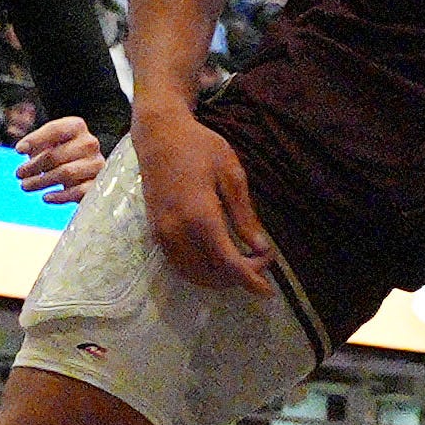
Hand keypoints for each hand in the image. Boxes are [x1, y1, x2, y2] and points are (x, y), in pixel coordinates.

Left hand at [15, 114, 104, 202]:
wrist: (85, 172)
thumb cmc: (62, 155)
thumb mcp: (49, 145)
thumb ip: (37, 145)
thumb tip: (23, 149)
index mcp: (77, 128)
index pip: (55, 130)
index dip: (35, 139)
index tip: (18, 150)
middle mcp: (89, 143)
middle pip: (56, 155)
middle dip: (33, 166)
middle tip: (19, 174)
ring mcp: (95, 164)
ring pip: (65, 173)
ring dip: (41, 181)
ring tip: (26, 185)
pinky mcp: (97, 184)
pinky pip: (77, 191)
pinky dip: (59, 196)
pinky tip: (46, 197)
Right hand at [135, 107, 276, 294]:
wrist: (159, 136)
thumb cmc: (200, 148)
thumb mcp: (232, 175)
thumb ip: (245, 215)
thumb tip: (261, 247)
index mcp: (199, 216)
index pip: (227, 262)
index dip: (250, 278)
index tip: (269, 288)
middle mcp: (176, 232)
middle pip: (211, 273)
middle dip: (239, 278)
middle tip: (261, 265)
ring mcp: (162, 235)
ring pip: (192, 274)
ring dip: (219, 279)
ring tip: (244, 267)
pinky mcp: (155, 233)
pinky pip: (178, 265)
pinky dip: (200, 272)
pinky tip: (218, 263)